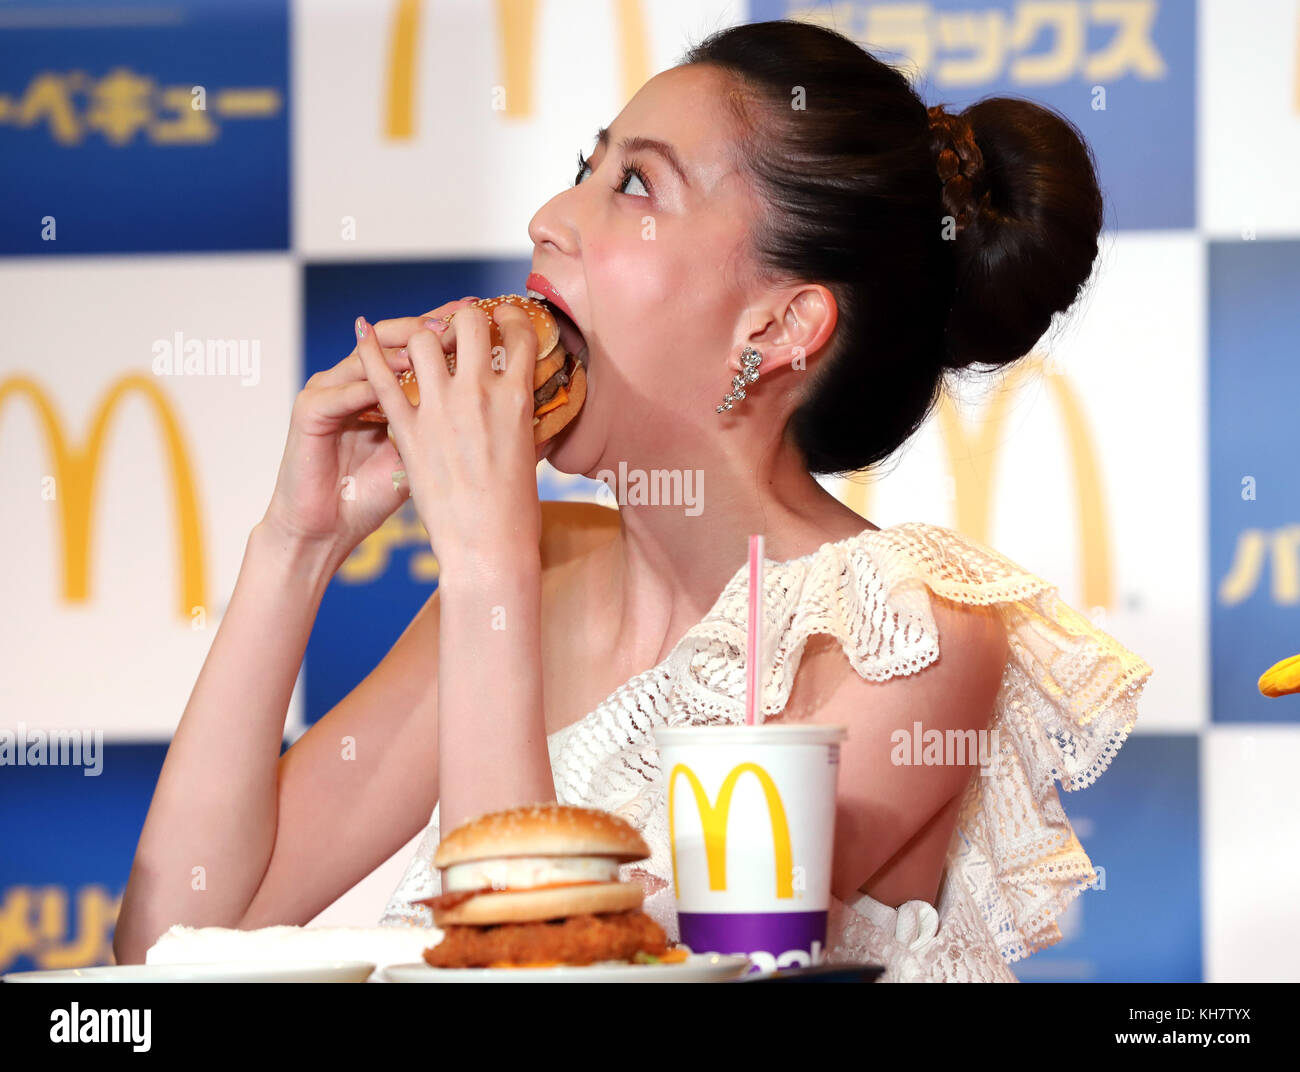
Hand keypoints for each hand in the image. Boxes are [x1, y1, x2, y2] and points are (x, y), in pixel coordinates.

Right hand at [259, 297, 479, 563]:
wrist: (324, 528)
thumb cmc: (373, 495)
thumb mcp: (421, 457)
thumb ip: (448, 428)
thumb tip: (507, 416)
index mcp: (384, 388)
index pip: (419, 345)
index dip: (450, 330)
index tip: (486, 320)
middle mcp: (355, 381)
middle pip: (394, 336)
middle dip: (428, 327)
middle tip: (459, 323)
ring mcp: (330, 391)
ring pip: (367, 354)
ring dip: (401, 348)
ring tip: (432, 341)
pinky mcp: (309, 412)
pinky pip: (342, 391)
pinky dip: (369, 385)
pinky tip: (395, 378)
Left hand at [354, 301, 544, 569]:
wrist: (487, 547)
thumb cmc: (516, 510)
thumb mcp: (528, 452)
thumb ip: (520, 418)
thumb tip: (520, 402)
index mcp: (517, 397)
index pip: (518, 333)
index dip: (507, 316)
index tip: (498, 317)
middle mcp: (479, 393)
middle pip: (468, 323)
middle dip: (461, 319)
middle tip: (455, 330)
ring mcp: (440, 410)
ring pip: (421, 341)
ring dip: (420, 338)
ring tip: (418, 347)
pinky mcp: (407, 431)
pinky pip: (380, 379)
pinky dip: (370, 354)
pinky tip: (364, 338)